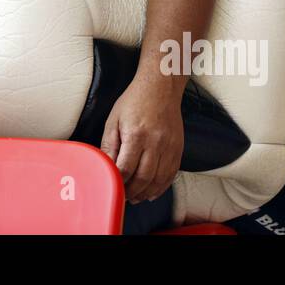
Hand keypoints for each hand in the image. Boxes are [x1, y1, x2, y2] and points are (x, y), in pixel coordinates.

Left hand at [100, 76, 183, 202]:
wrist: (160, 87)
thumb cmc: (134, 101)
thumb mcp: (114, 120)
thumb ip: (109, 145)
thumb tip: (105, 166)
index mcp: (136, 134)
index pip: (125, 168)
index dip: (117, 182)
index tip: (111, 188)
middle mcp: (155, 142)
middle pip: (143, 178)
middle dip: (131, 192)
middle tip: (122, 198)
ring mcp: (169, 146)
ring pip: (158, 180)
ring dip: (146, 193)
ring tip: (135, 198)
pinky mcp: (178, 148)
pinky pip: (171, 174)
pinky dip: (161, 187)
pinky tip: (152, 192)